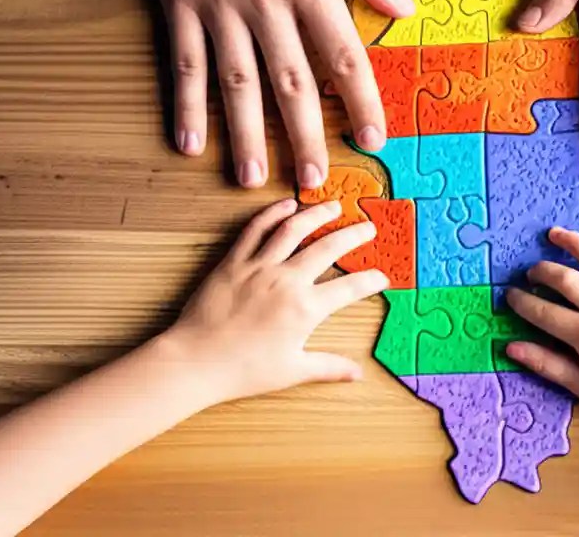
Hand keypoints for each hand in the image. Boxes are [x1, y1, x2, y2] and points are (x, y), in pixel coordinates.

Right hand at [143, 0, 413, 187]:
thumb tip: (401, 8)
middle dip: (305, 137)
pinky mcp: (180, 0)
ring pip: (236, 84)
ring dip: (246, 136)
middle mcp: (264, 4)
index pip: (342, 57)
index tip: (374, 138)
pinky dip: (185, 104)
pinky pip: (182, 61)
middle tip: (313, 180)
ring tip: (252, 178)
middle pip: (290, 84)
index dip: (361, 102)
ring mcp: (218, 6)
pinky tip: (189, 142)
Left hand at [163, 199, 388, 403]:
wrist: (196, 361)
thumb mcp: (292, 371)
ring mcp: (259, 267)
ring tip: (334, 206)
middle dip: (353, 235)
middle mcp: (287, 281)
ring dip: (318, 214)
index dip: (370, 280)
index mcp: (305, 309)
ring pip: (295, 230)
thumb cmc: (243, 370)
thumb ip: (328, 367)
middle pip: (328, 248)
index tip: (382, 276)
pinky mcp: (234, 261)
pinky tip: (287, 205)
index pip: (349, 289)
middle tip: (368, 226)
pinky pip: (256, 229)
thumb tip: (357, 373)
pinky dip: (273, 213)